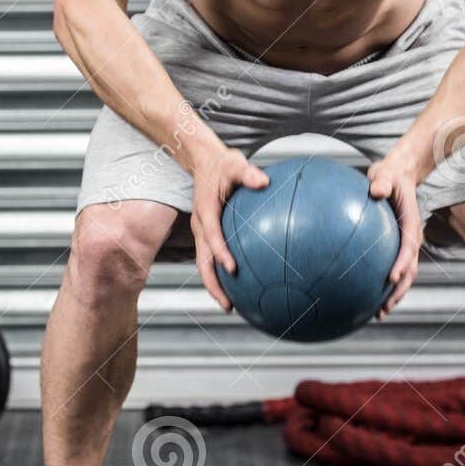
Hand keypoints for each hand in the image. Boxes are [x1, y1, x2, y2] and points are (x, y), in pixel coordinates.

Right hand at [189, 145, 270, 311]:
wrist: (203, 160)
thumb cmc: (222, 163)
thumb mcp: (234, 162)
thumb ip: (247, 172)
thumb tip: (264, 181)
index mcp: (206, 210)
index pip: (211, 235)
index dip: (220, 253)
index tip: (233, 269)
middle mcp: (200, 225)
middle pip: (202, 261)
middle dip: (213, 284)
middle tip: (228, 305)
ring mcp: (201, 231)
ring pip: (204, 263)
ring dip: (214, 285)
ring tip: (231, 305)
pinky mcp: (206, 233)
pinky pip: (210, 257)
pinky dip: (219, 273)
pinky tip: (239, 284)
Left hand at [366, 154, 423, 319]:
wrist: (397, 176)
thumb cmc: (389, 175)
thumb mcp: (385, 174)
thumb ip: (382, 182)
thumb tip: (376, 190)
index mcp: (410, 224)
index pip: (409, 248)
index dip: (402, 264)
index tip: (391, 278)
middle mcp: (411, 238)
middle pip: (410, 271)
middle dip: (399, 291)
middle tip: (384, 308)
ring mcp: (404, 244)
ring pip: (404, 276)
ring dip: (394, 295)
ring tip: (378, 314)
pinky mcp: (395, 246)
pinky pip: (390, 267)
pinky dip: (383, 284)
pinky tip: (365, 296)